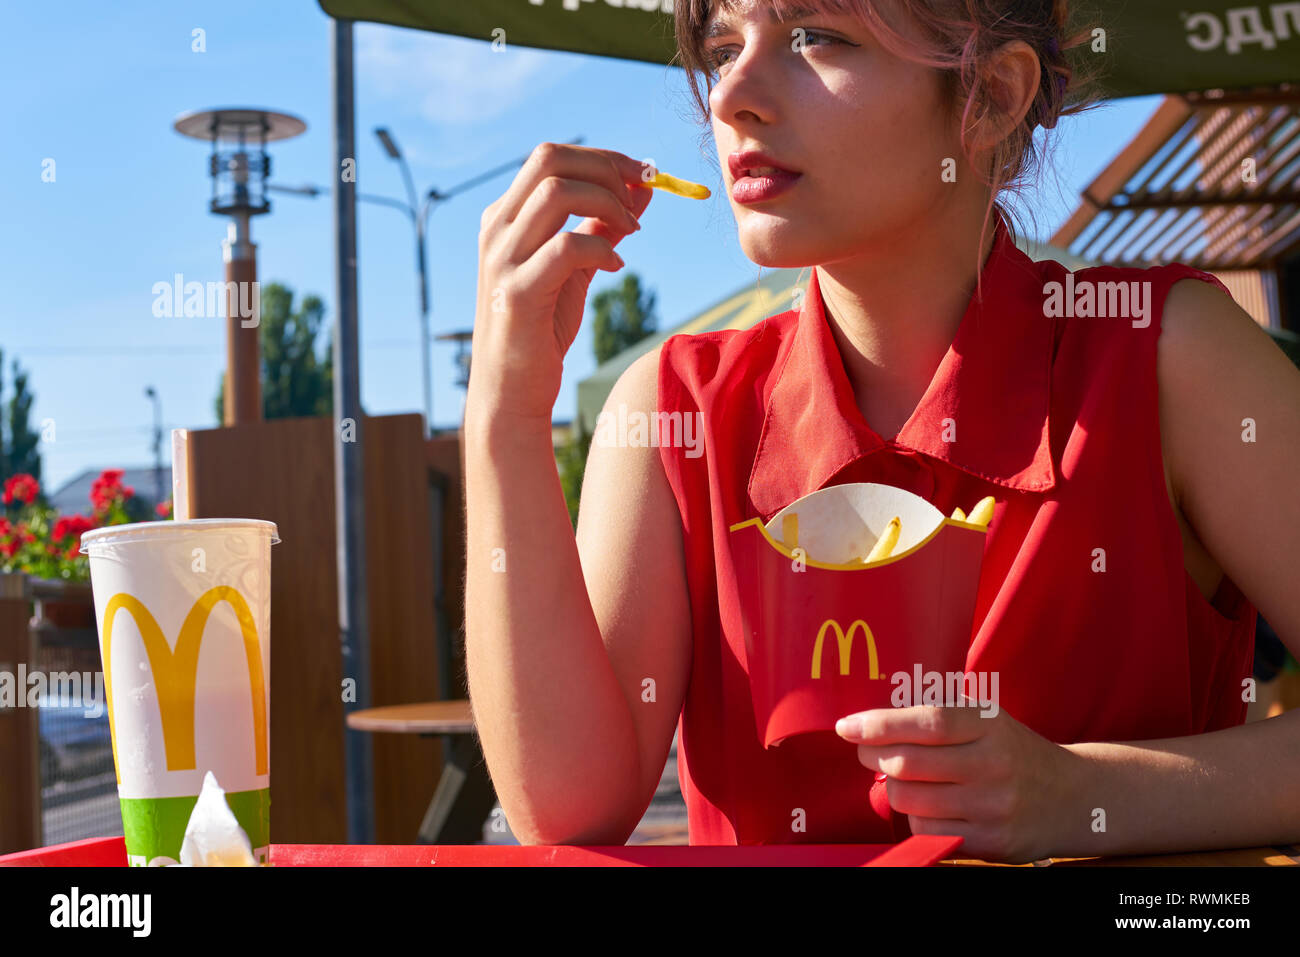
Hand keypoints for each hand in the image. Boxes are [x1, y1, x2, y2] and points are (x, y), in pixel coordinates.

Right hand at [471, 142, 652, 421]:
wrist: (510, 391)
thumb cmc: (540, 329)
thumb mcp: (575, 268)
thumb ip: (602, 226)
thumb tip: (642, 188)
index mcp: (505, 217)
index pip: (550, 158)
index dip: (602, 159)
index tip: (642, 175)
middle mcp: (497, 229)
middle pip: (549, 159)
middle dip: (605, 167)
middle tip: (639, 195)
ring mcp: (502, 259)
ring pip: (556, 192)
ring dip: (607, 203)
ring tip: (631, 230)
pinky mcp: (517, 292)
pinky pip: (566, 248)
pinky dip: (600, 248)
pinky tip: (615, 266)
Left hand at [835, 702, 1080, 862]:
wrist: (1073, 797)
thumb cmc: (1013, 750)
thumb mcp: (987, 719)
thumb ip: (938, 716)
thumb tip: (871, 721)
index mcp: (990, 725)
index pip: (927, 721)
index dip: (879, 724)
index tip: (847, 726)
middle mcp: (993, 765)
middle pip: (908, 764)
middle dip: (874, 756)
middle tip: (867, 750)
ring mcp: (993, 807)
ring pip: (911, 800)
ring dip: (892, 788)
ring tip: (899, 776)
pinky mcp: (991, 842)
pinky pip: (928, 831)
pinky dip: (915, 817)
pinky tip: (926, 804)